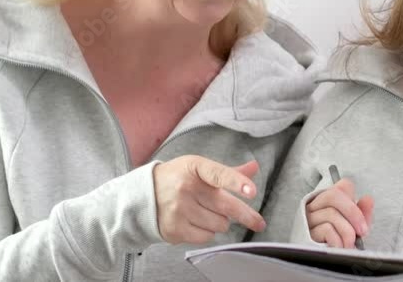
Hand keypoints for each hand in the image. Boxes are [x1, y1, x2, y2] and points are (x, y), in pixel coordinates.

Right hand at [151, 156, 265, 243]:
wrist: (144, 195)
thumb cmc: (177, 179)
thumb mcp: (199, 168)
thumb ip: (228, 171)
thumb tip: (254, 167)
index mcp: (195, 167)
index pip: (219, 174)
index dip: (237, 183)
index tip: (252, 191)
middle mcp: (186, 187)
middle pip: (226, 206)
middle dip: (246, 216)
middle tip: (258, 223)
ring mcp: (179, 209)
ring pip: (219, 224)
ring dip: (221, 222)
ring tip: (206, 212)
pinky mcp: (175, 228)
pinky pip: (206, 237)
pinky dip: (208, 232)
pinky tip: (198, 222)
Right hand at [305, 177, 373, 247]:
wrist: (323, 265)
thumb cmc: (339, 244)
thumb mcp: (354, 228)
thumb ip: (362, 214)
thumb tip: (368, 199)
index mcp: (327, 202)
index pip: (340, 186)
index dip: (351, 197)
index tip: (360, 214)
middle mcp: (314, 207)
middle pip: (333, 195)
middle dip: (354, 213)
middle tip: (362, 231)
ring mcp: (308, 219)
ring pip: (331, 213)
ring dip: (347, 232)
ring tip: (349, 245)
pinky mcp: (306, 234)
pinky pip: (326, 229)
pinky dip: (338, 241)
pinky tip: (339, 248)